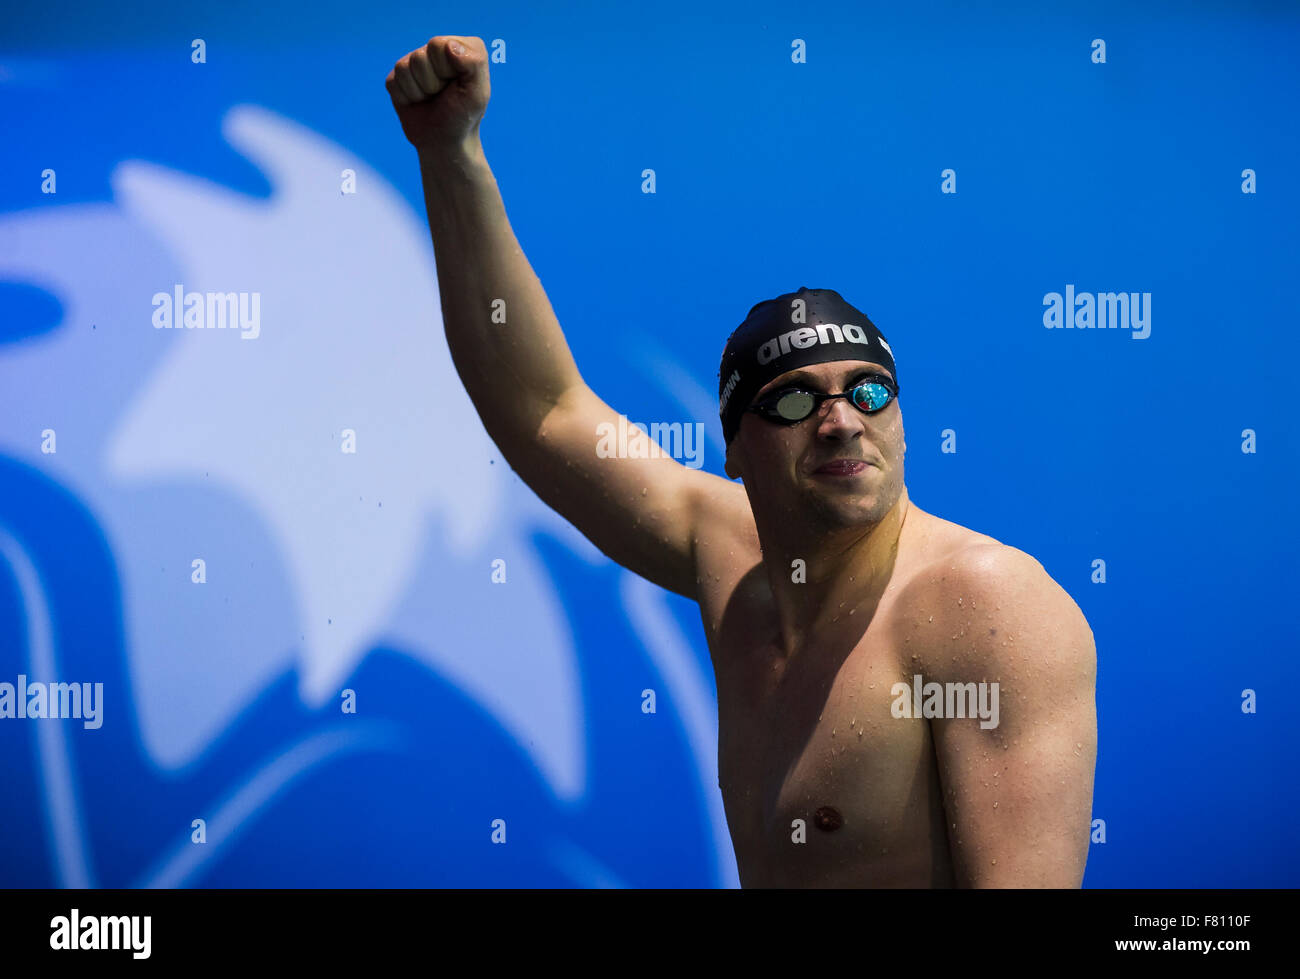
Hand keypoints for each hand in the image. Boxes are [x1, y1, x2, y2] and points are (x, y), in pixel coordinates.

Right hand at [386, 36, 489, 151]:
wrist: (444, 141)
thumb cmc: (463, 116)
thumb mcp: (478, 93)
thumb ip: (474, 63)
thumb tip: (449, 45)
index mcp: (461, 46)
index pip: (439, 45)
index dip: (446, 70)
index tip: (458, 86)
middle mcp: (437, 49)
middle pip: (419, 56)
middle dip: (432, 83)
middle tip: (443, 95)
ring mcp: (416, 61)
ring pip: (404, 68)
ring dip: (420, 92)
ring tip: (431, 98)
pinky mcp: (398, 77)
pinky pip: (393, 82)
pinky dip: (406, 98)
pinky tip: (417, 102)